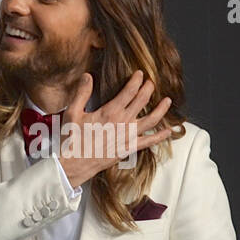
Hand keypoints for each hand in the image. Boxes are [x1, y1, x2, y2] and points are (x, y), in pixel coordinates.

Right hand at [58, 71, 174, 189]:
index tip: (140, 74)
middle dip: (149, 88)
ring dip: (161, 109)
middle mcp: (123, 122)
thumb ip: (81, 93)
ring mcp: (128, 136)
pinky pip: (149, 141)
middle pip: (142, 100)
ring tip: (167, 101)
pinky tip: (168, 131)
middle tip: (151, 82)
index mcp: (110, 112)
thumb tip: (88, 76)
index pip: (129, 90)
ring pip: (152, 119)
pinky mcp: (128, 148)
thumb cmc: (71, 140)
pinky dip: (160, 136)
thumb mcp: (72, 113)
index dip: (137, 80)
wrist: (73, 165)